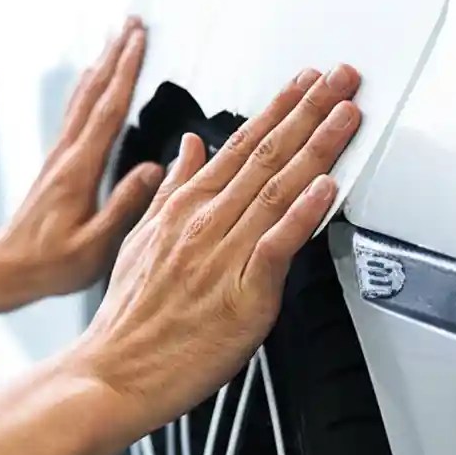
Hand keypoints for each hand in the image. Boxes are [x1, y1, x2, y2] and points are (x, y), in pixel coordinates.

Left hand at [0, 18, 164, 308]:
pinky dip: (88, 87)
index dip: (126, 73)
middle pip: (95, 93)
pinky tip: (94, 78)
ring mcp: (59, 155)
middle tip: (133, 22)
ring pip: (83, 98)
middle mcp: (66, 154)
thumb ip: (125, 207)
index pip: (108, 111)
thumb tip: (155, 168)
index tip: (140, 40)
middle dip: (116, 55)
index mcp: (79, 171)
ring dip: (102, 64)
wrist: (5, 269)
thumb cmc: (51, 265)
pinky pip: (76, 112)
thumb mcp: (94, 246)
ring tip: (117, 37)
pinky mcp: (57, 162)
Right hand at [70, 63, 361, 435]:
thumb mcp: (141, 240)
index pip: (241, 144)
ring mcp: (222, 256)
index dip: (280, 109)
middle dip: (309, 111)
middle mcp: (204, 223)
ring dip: (317, 147)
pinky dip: (302, 215)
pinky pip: (276, 247)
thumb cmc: (129, 319)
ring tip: (346, 115)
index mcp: (184, 209)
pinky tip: (326, 188)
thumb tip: (190, 146)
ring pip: (278, 189)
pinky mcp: (241, 296)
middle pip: (267, 155)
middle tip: (342, 77)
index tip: (307, 82)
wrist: (109, 376)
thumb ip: (173, 190)